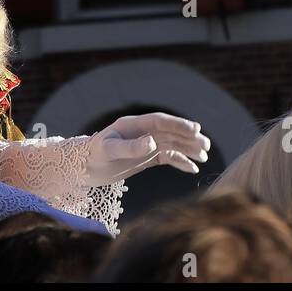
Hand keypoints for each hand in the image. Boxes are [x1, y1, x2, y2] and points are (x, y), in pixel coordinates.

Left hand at [84, 112, 210, 185]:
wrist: (85, 168)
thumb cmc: (94, 156)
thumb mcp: (109, 151)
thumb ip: (129, 148)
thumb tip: (152, 143)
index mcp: (134, 125)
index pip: (161, 121)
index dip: (178, 124)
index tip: (195, 129)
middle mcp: (143, 132)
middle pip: (170, 132)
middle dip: (189, 137)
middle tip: (206, 145)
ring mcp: (145, 145)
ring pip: (172, 144)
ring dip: (189, 149)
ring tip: (204, 156)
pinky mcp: (146, 158)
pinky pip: (167, 157)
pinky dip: (180, 161)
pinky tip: (192, 169)